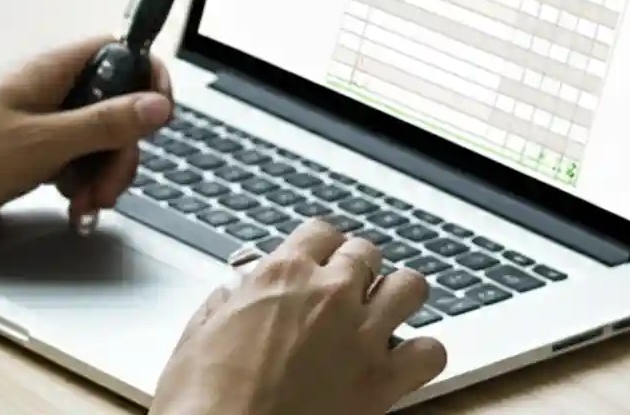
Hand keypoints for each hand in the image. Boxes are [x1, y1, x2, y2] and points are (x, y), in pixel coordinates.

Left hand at [0, 36, 172, 240]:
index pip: (119, 51)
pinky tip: (71, 207)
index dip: (146, 77)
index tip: (158, 116)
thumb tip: (157, 104)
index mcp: (49, 71)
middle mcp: (46, 90)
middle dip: (123, 148)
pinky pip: (73, 160)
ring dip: (103, 172)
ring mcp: (37, 122)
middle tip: (108, 186)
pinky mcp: (26, 153)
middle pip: (116, 104)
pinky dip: (81, 183)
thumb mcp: (43, 145)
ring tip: (84, 203)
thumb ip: (105, 123)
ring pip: (98, 138)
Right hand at [150, 220, 447, 414]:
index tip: (320, 261)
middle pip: (367, 252)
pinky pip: (431, 351)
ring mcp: (361, 335)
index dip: (322, 247)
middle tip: (348, 292)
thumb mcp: (198, 336)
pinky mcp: (382, 380)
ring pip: (411, 286)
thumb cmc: (203, 401)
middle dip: (359, 270)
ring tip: (384, 315)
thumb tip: (234, 295)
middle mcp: (329, 294)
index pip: (321, 231)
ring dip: (399, 297)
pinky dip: (422, 355)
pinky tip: (404, 362)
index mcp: (281, 275)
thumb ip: (225, 305)